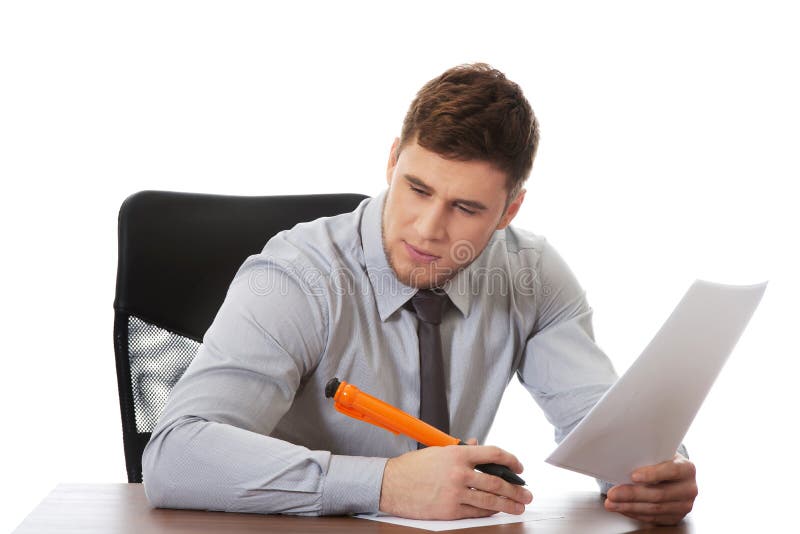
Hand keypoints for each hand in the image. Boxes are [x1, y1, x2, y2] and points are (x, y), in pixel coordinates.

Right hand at [379, 438, 532, 519]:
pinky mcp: (450, 510)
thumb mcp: (438, 451)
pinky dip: (488, 512)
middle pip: (497, 482)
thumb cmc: (412, 467)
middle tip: (526, 493)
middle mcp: (459, 473)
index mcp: (457, 455)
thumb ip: (460, 449)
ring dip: (508, 504)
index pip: (493, 455)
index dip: (510, 461)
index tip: (518, 467)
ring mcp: (455, 493)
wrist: (391, 484)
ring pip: (490, 500)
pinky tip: (496, 511)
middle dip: (516, 489)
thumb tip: (477, 446)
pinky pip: (476, 512)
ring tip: (518, 506)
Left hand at [604, 453, 697, 524]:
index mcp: (687, 469)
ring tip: (612, 503)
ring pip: (654, 509)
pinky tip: (622, 508)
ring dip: (629, 507)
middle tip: (613, 493)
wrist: (675, 476)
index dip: (652, 474)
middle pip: (659, 494)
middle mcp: (689, 489)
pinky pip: (653, 518)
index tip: (633, 476)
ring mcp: (684, 505)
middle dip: (632, 494)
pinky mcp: (675, 517)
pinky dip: (634, 513)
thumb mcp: (660, 455)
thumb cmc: (663, 462)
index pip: (671, 471)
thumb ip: (648, 457)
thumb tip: (622, 460)